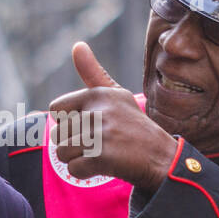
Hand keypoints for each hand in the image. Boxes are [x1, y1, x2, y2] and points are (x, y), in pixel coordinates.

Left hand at [47, 42, 177, 193]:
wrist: (161, 159)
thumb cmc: (133, 127)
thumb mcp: (116, 96)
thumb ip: (93, 73)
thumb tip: (77, 45)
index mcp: (99, 94)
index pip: (57, 109)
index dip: (69, 121)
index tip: (91, 125)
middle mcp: (98, 111)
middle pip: (57, 134)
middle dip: (73, 144)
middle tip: (100, 143)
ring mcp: (100, 134)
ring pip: (61, 153)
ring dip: (78, 159)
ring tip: (101, 154)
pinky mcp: (101, 157)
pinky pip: (73, 169)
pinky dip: (86, 173)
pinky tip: (104, 166)